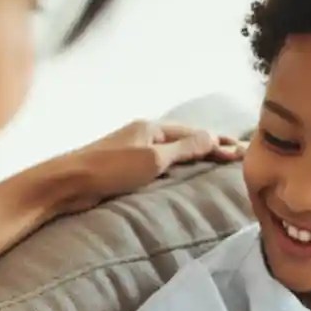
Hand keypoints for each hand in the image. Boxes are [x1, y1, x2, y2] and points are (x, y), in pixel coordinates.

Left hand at [53, 120, 242, 213]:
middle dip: (211, 144)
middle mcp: (143, 134)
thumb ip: (184, 149)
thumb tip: (212, 136)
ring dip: (195, 155)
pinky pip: (159, 163)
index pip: (194, 133)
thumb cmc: (109, 169)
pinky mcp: (124, 167)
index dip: (219, 141)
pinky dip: (177, 165)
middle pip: (185, 138)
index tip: (242, 150)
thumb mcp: (153, 159)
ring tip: (216, 161)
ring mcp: (133, 150)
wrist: (68, 183)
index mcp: (152, 128)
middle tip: (236, 153)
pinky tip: (181, 173)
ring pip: (172, 150)